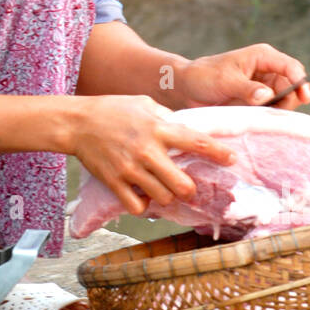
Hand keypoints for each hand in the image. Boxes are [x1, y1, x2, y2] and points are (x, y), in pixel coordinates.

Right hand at [71, 94, 236, 217]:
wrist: (77, 122)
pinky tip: (142, 196)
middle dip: (190, 189)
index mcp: (158, 128)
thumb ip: (166, 117)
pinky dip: (143, 206)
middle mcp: (147, 150)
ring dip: (167, 197)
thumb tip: (187, 128)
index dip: (218, 153)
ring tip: (162, 189)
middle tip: (188, 187)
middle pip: (182, 184)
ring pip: (163, 198)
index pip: (196, 142)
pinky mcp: (114, 182)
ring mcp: (130, 169)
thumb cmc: (112, 109)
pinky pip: (137, 206)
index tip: (232, 159)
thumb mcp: (143, 103)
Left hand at [179, 43, 309, 111]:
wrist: (188, 88)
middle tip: (275, 113)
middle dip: (290, 99)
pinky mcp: (259, 101)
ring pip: (286, 100)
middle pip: (293, 86)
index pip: (290, 66)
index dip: (301, 81)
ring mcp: (265, 86)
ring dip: (280, 110)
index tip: (305, 97)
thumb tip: (268, 95)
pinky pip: (274, 109)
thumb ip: (247, 89)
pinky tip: (260, 120)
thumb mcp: (225, 81)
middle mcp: (268, 70)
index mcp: (262, 56)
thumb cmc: (204, 77)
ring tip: (261, 116)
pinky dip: (272, 116)